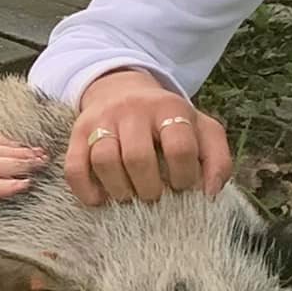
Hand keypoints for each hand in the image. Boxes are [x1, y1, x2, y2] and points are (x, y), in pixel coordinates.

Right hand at [65, 68, 232, 205]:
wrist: (123, 90)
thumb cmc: (169, 122)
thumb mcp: (201, 130)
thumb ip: (217, 159)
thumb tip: (210, 193)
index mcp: (169, 108)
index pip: (179, 147)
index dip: (183, 176)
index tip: (182, 187)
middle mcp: (133, 110)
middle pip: (138, 157)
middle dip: (149, 189)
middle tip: (154, 197)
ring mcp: (102, 120)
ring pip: (104, 160)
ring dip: (119, 190)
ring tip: (130, 198)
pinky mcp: (78, 133)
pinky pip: (74, 166)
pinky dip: (86, 190)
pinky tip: (100, 199)